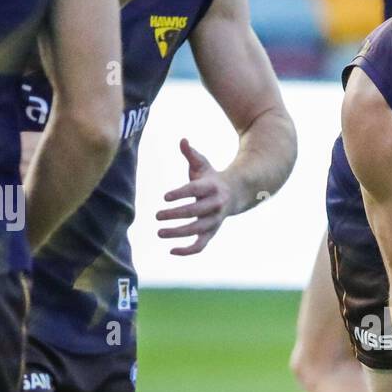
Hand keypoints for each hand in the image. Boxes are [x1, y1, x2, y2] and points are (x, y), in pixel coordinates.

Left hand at [156, 139, 231, 255]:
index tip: (165, 197)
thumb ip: (191, 154)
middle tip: (157, 215)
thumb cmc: (211, 178)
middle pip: (195, 212)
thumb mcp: (203, 164)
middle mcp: (215, 205)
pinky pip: (201, 246)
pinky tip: (171, 250)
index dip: (181, 193)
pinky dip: (187, 251)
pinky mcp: (211, 233)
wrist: (235, 194)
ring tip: (159, 232)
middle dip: (175, 215)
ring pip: (197, 231)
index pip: (195, 190)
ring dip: (178, 233)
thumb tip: (182, 140)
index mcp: (212, 187)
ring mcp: (214, 221)